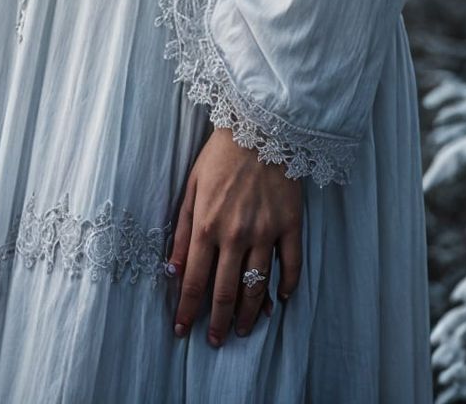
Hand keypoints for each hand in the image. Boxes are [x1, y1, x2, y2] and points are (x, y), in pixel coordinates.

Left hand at [170, 126, 302, 346]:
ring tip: (242, 329)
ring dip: (248, 314)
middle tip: (215, 340)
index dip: (187, 309)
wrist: (260, 126)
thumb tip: (174, 269)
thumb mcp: (192, 187)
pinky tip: (279, 300)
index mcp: (207, 225)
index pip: (195, 281)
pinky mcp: (291, 225)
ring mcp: (266, 232)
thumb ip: (183, 231)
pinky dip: (287, 287)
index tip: (182, 330)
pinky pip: (291, 265)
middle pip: (225, 291)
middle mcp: (236, 235)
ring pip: (257, 287)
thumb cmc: (221, 155)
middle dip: (217, 321)